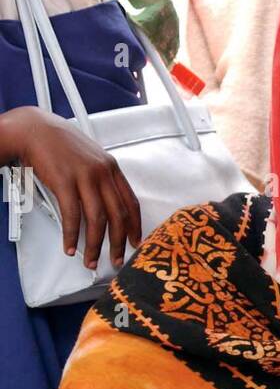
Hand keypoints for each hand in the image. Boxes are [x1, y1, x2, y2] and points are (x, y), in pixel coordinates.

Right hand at [0, 106, 141, 269]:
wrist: (35, 129)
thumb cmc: (60, 144)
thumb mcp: (90, 158)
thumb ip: (101, 180)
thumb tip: (106, 206)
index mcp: (111, 168)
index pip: (131, 202)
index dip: (135, 226)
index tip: (135, 241)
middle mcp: (102, 172)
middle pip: (118, 215)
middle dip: (118, 243)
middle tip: (116, 259)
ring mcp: (84, 176)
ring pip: (97, 219)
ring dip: (94, 244)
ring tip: (90, 259)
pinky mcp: (64, 181)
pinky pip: (72, 215)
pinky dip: (71, 234)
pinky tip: (70, 246)